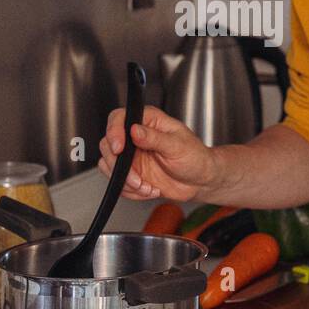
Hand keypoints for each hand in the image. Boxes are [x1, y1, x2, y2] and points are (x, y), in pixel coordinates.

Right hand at [97, 105, 217, 202]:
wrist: (200, 182)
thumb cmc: (196, 158)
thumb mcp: (178, 146)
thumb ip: (155, 138)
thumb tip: (135, 130)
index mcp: (148, 121)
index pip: (119, 118)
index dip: (114, 132)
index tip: (119, 148)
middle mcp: (136, 137)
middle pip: (108, 144)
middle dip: (119, 167)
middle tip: (137, 178)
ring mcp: (132, 156)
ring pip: (108, 165)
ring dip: (126, 182)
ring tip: (147, 187)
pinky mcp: (131, 172)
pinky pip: (117, 182)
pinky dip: (131, 191)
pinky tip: (149, 189)